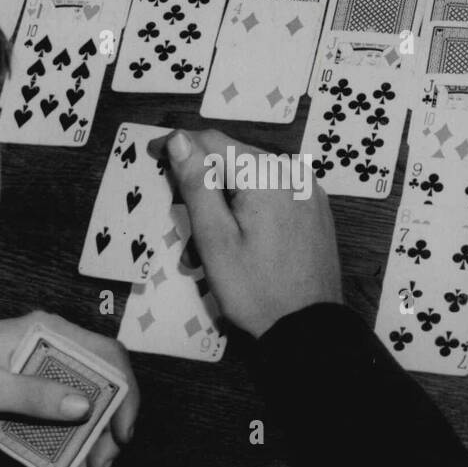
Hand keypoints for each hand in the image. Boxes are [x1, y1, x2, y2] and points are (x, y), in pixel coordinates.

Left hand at [0, 310, 140, 466]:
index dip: (125, 392)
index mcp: (47, 332)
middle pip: (105, 384)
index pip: (107, 354)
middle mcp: (57, 346)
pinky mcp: (42, 391)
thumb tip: (82, 406)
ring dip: (97, 440)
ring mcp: (51, 369)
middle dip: (110, 427)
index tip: (121, 431)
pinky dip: (79, 441)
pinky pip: (72, 415)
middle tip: (102, 464)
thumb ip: (29, 394)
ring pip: (93, 404)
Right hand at [152, 128, 342, 337]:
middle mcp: (293, 171)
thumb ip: (197, 183)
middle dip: (201, 181)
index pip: (212, 141)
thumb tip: (179, 138)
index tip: (152, 154)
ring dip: (223, 199)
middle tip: (177, 217)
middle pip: (233, 158)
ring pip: (252, 177)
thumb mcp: (215, 238)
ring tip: (204, 244)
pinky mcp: (315, 207)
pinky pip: (273, 192)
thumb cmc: (255, 289)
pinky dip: (249, 206)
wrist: (308, 328)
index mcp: (267, 174)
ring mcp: (309, 188)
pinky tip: (236, 238)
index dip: (177, 143)